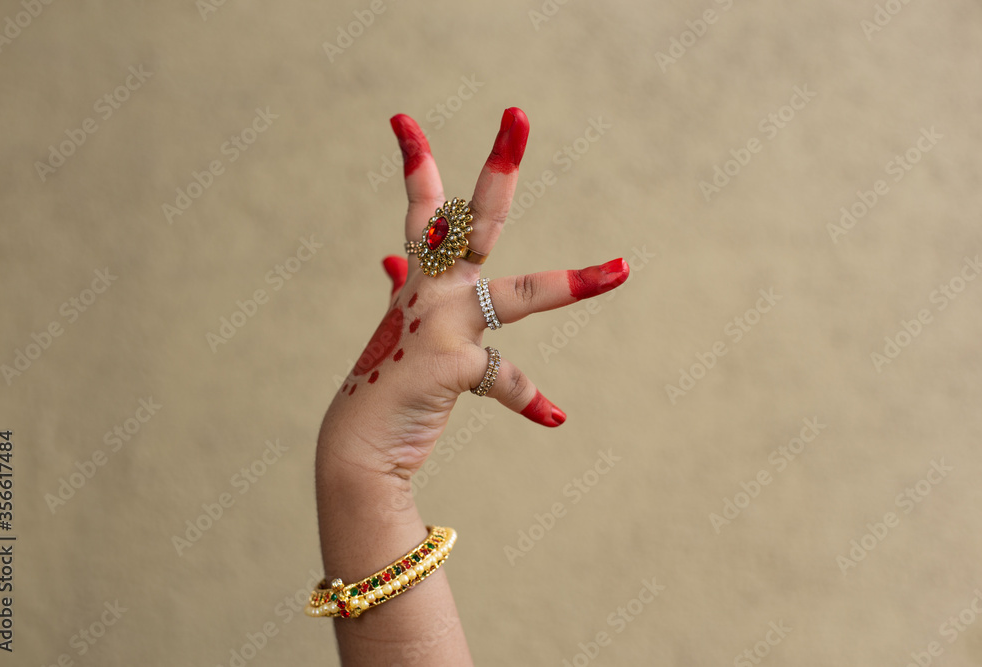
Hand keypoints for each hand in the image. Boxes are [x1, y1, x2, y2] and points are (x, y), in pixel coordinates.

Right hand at [319, 108, 628, 484]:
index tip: (402, 119)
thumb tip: (388, 262)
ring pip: (519, 295)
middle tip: (518, 114)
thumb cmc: (389, 382)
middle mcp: (431, 290)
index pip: (421, 209)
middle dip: (498, 166)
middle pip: (473, 220)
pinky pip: (505, 378)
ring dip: (572, 283)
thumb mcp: (398, 324)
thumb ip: (401, 288)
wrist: (360, 444)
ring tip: (621, 270)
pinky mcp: (450, 365)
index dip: (416, 161)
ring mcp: (441, 324)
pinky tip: (554, 415)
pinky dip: (531, 400)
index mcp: (422, 278)